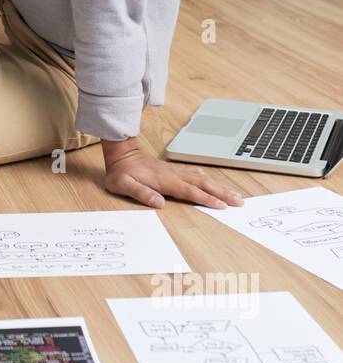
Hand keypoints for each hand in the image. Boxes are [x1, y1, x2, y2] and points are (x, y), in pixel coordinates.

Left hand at [102, 143, 244, 209]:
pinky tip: (216, 184)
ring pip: (203, 178)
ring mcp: (176, 171)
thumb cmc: (121, 174)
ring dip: (220, 187)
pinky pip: (197, 175)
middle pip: (203, 184)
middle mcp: (174, 175)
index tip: (222, 206)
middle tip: (240, 202)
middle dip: (222, 193)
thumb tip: (159, 202)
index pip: (190, 191)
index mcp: (164, 181)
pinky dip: (210, 180)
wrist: (121, 156)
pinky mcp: (175, 170)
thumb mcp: (123, 185)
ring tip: (235, 195)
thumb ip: (141, 193)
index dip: (206, 199)